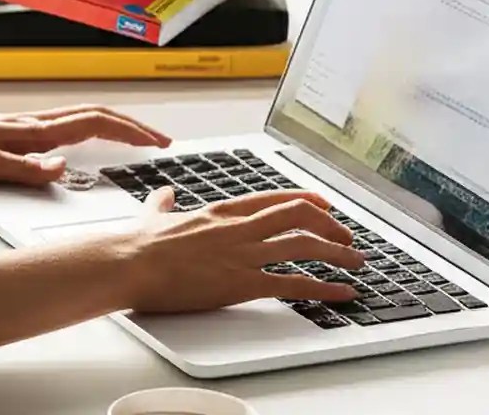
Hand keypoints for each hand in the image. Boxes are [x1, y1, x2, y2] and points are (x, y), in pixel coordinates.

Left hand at [0, 105, 170, 184]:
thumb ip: (25, 168)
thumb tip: (62, 168)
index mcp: (36, 130)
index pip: (95, 124)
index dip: (130, 132)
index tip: (156, 143)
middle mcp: (39, 123)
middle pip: (99, 115)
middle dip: (135, 127)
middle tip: (161, 142)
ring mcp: (33, 125)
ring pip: (88, 117)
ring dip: (118, 126)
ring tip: (140, 140)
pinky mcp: (25, 131)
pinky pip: (72, 125)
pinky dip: (97, 129)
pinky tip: (96, 142)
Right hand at [117, 188, 365, 312]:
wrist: (131, 263)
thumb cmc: (139, 244)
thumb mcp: (155, 214)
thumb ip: (163, 203)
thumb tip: (164, 194)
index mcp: (223, 210)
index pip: (276, 199)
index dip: (307, 201)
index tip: (325, 208)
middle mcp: (241, 226)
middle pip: (300, 216)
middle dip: (331, 227)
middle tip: (346, 239)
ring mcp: (244, 253)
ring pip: (305, 246)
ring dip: (337, 254)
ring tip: (356, 264)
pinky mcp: (242, 282)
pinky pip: (294, 283)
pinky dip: (324, 288)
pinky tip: (341, 293)